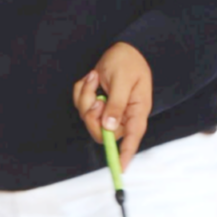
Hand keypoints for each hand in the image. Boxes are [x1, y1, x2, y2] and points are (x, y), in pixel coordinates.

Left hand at [72, 43, 152, 172]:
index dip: (126, 154)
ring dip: (85, 97)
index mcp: (136, 112)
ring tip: (95, 78)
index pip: (132, 138)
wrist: (123, 47)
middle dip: (91, 114)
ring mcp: (107, 110)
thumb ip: (116, 104)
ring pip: (87, 117)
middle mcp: (122, 115)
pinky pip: (80, 104)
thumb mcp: (123, 81)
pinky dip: (82, 90)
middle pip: (101, 132)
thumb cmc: (128, 62)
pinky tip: (92, 78)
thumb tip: (109, 127)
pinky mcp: (96, 103)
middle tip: (96, 97)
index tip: (120, 169)